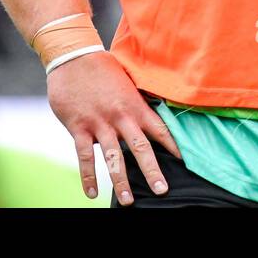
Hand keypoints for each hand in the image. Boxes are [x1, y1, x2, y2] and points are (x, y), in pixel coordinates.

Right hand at [47, 51, 182, 204]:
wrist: (73, 56)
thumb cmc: (102, 68)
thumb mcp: (126, 82)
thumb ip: (136, 102)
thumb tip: (147, 117)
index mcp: (135, 105)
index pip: (159, 129)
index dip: (172, 146)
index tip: (184, 162)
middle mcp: (120, 116)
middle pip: (140, 148)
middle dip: (152, 171)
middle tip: (161, 190)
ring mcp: (99, 123)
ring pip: (113, 157)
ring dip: (120, 181)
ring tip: (128, 200)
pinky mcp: (79, 127)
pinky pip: (84, 156)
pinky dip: (88, 176)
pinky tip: (92, 192)